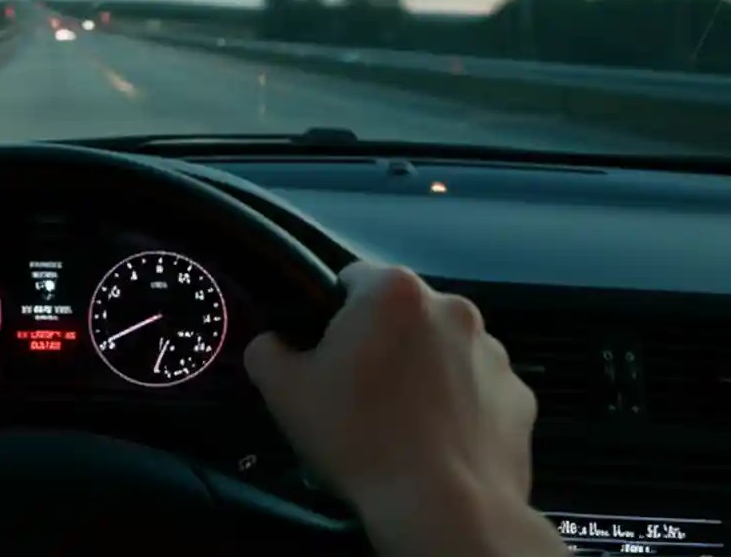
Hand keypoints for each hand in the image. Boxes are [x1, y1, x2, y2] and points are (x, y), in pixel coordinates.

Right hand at [245, 263, 563, 555]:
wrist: (443, 508)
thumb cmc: (359, 438)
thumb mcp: (283, 392)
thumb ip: (267, 351)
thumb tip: (272, 344)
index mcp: (394, 291)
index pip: (352, 278)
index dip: (332, 315)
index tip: (327, 355)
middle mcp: (452, 308)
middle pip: (403, 315)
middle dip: (382, 344)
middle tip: (359, 394)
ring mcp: (494, 353)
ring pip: (444, 351)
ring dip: (423, 373)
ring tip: (401, 424)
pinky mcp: (520, 396)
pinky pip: (479, 391)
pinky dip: (460, 407)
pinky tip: (437, 442)